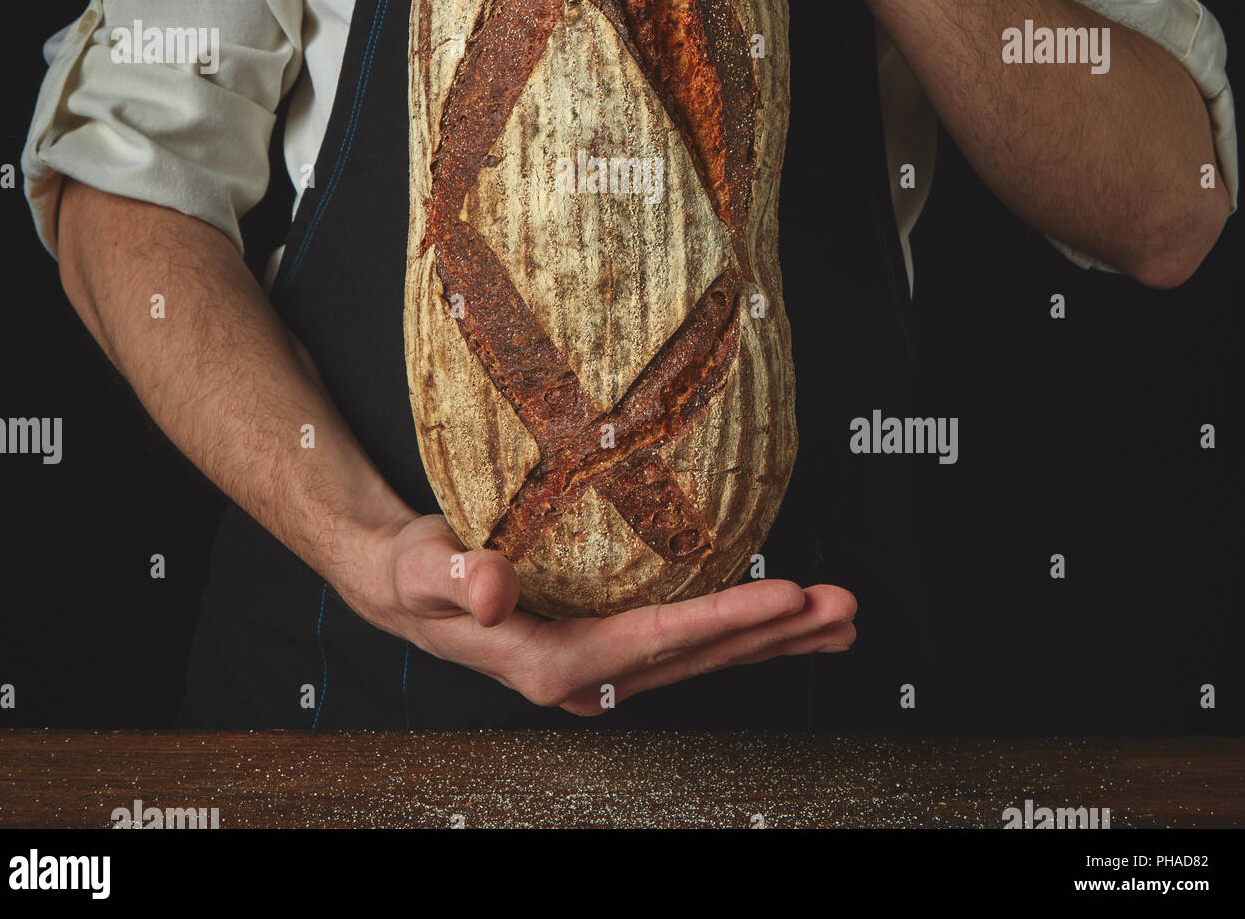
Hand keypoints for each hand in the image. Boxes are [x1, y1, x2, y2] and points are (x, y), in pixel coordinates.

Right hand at [342, 512, 856, 715]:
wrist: (400, 586)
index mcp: (550, 661)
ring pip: (702, 659)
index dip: (725, 617)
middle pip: (698, 658)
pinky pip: (685, 648)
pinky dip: (737, 633)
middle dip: (775, 634)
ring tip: (836, 620)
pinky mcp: (606, 650)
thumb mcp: (423, 567)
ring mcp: (599, 670)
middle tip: (843, 609)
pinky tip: (779, 624)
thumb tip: (492, 590)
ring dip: (772, 640)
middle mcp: (585, 677)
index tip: (788, 597)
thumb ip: (457, 578)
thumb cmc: (414, 571)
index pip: (656, 640)